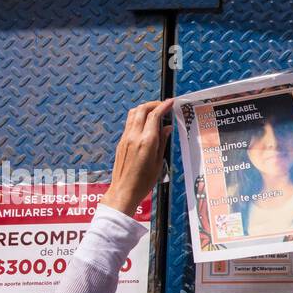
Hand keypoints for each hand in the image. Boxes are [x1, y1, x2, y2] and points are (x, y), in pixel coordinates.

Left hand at [105, 98, 174, 214]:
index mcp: (146, 142)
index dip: (163, 106)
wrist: (124, 190)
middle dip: (153, 104)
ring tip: (154, 111)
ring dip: (144, 108)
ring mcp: (125, 138)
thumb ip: (162, 142)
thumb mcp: (159, 162)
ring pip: (134, 113)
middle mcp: (134, 136)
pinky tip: (146, 123)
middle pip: (142, 109)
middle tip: (163, 105)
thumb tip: (167, 128)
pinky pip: (129, 122)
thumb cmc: (143, 181)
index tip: (171, 102)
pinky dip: (138, 117)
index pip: (155, 116)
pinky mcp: (121, 141)